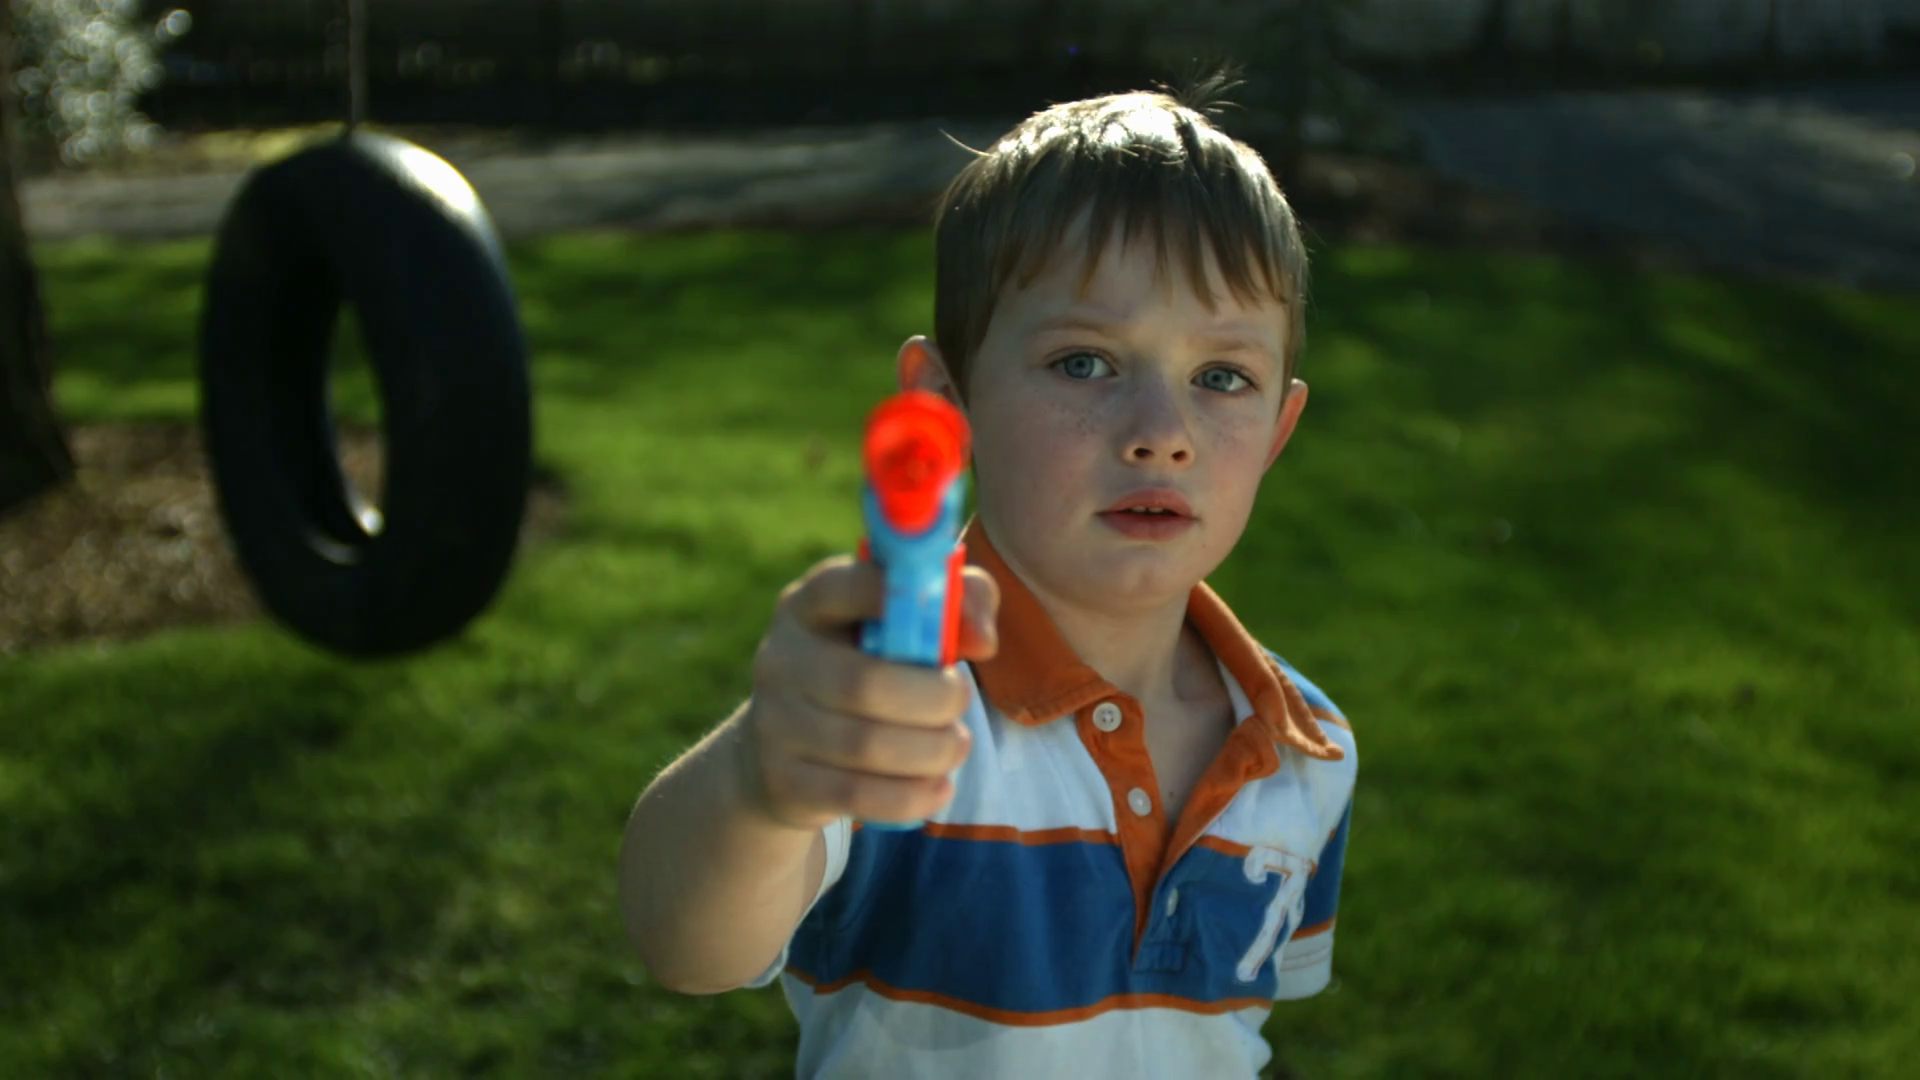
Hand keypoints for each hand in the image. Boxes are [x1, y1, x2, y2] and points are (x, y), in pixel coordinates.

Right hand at [735, 554, 999, 831]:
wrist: (783, 751)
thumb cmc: (869, 668)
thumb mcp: (904, 624)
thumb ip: (957, 603)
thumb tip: (982, 638)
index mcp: (809, 604)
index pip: (843, 586)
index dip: (896, 597)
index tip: (941, 620)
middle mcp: (781, 658)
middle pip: (865, 683)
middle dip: (935, 699)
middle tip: (960, 704)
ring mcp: (774, 723)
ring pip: (866, 745)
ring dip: (931, 751)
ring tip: (954, 746)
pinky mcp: (782, 781)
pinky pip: (856, 795)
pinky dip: (911, 796)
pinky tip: (938, 788)